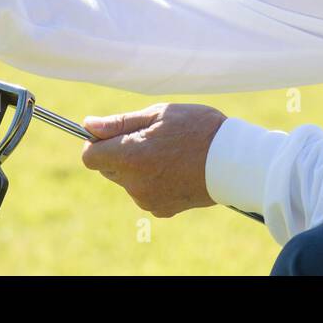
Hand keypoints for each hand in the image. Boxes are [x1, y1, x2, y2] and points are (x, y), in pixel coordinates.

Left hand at [80, 103, 226, 217]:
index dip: (97, 142)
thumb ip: (120, 123)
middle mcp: (134, 183)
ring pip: (127, 180)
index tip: (113, 133)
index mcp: (130, 156)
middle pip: (108, 168)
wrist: (234, 160)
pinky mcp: (161, 209)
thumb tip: (88, 125)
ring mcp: (147, 199)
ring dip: (137, 167)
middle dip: (120, 153)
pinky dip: (153, 181)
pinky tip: (176, 169)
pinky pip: (144, 193)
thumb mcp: (159, 114)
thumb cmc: (198, 129)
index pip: (90, 156)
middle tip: (151, 138)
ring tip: (169, 152)